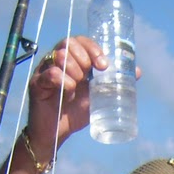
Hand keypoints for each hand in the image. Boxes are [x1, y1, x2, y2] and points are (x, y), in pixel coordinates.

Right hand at [24, 35, 106, 158]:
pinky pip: (50, 74)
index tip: (103, 65)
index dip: (93, 48)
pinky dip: (63, 82)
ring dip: (74, 70)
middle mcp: (56, 61)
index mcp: (71, 59)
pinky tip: (69, 93)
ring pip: (60, 56)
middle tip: (89, 75)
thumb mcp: (98, 95)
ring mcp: (44, 70)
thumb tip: (137, 71)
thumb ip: (113, 82)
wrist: (57, 132)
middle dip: (84, 58)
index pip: (80, 40)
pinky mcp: (37, 83)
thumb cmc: (75, 112)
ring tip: (77, 86)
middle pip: (68, 43)